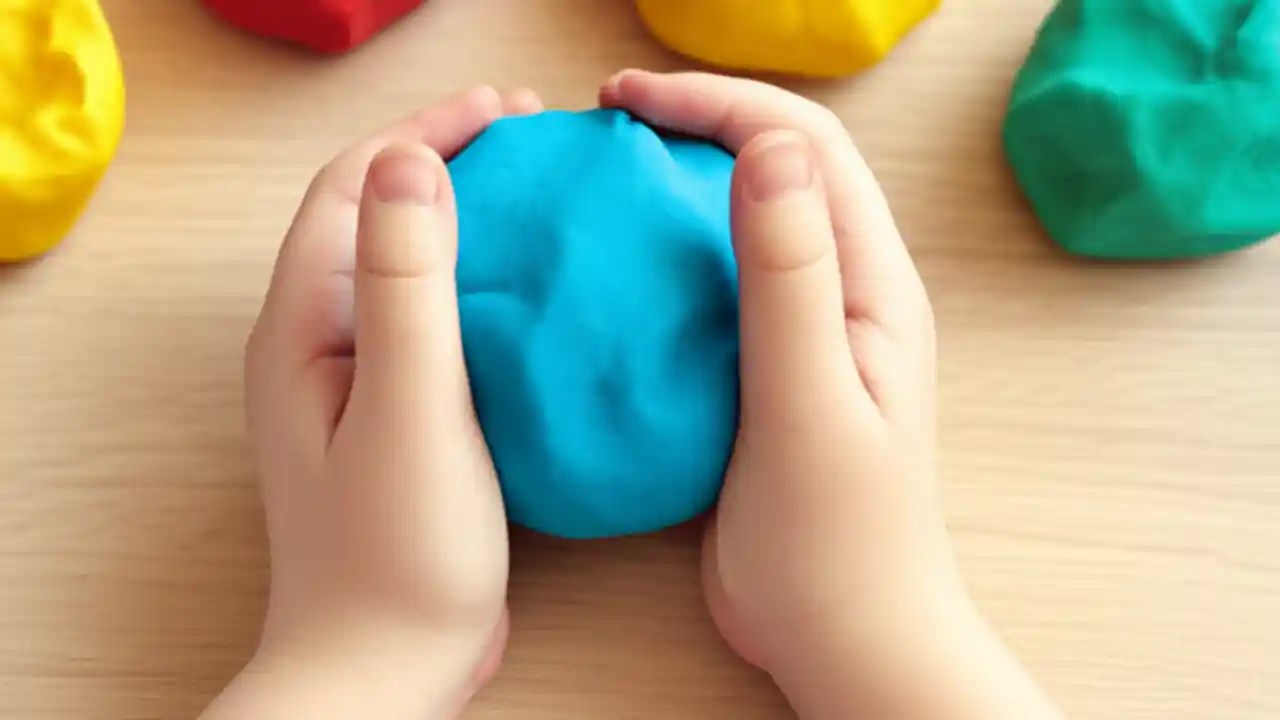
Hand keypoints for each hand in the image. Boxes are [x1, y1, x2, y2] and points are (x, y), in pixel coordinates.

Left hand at [203, 86, 542, 719]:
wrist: (386, 669)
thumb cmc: (394, 553)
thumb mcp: (408, 408)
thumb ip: (405, 286)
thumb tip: (411, 163)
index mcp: (303, 328)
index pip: (353, 187)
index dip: (423, 132)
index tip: (505, 110)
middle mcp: (319, 343)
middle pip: (376, 215)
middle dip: (446, 160)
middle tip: (530, 136)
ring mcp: (358, 382)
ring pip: (410, 267)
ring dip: (467, 218)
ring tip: (538, 194)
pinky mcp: (400, 416)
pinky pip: (438, 320)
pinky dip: (482, 284)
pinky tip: (536, 292)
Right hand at [604, 71, 1058, 718]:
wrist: (843, 637)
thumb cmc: (836, 538)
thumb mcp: (808, 401)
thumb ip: (791, 275)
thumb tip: (770, 144)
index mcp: (873, 285)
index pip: (805, 147)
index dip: (720, 102)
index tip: (626, 99)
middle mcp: (845, 293)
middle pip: (776, 167)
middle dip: (696, 122)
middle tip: (605, 120)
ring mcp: (803, 333)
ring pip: (741, 223)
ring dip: (677, 184)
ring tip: (603, 174)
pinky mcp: (762, 374)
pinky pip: (714, 289)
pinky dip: (664, 259)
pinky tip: (612, 271)